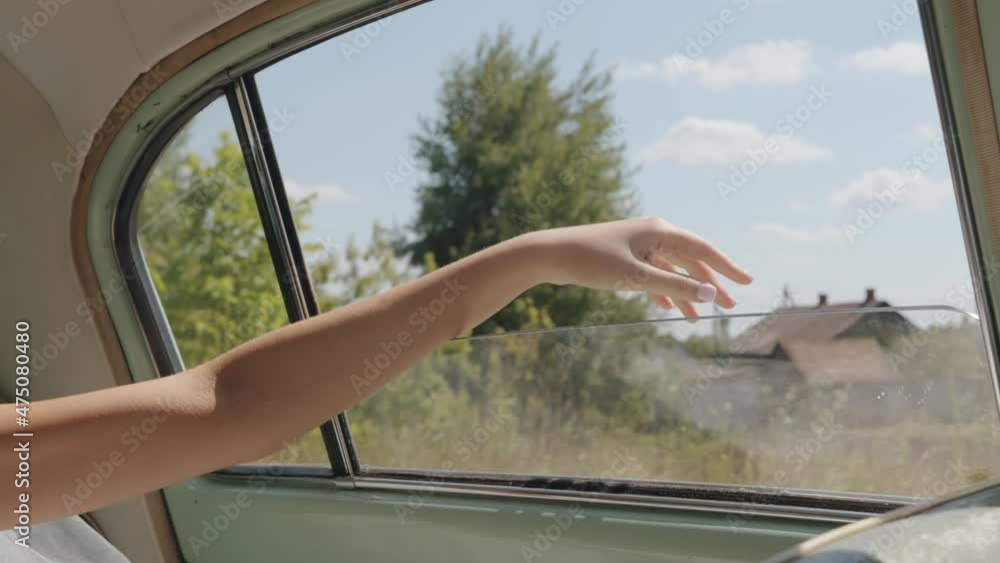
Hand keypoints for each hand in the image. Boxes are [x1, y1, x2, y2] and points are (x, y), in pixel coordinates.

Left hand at [524, 217, 752, 317]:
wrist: (552, 255)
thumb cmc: (593, 261)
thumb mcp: (637, 277)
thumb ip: (675, 285)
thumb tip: (711, 293)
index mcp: (659, 231)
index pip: (703, 249)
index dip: (727, 267)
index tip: (747, 282)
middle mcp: (652, 234)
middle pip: (690, 261)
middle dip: (710, 284)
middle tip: (730, 306)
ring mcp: (638, 246)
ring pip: (671, 271)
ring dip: (686, 292)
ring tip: (699, 317)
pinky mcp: (624, 259)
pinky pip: (653, 276)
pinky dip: (664, 292)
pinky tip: (672, 310)